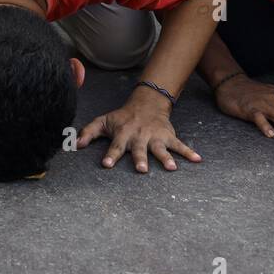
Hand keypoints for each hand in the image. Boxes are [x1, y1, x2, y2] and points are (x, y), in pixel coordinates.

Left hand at [76, 88, 199, 171]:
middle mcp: (139, 136)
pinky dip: (189, 152)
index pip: (115, 145)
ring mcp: (155, 136)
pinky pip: (180, 145)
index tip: (107, 164)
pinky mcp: (168, 136)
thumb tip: (74, 145)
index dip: (111, 154)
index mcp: (123, 133)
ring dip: (166, 158)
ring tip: (172, 168)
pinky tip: (198, 159)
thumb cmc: (122, 117)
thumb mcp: (103, 121)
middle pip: (139, 149)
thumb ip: (88, 132)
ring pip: (160, 148)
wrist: (146, 103)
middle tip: (142, 170)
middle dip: (140, 159)